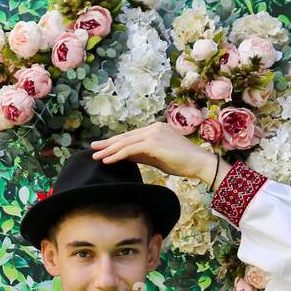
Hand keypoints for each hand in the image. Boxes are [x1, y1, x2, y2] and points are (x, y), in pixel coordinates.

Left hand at [91, 122, 220, 184]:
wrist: (198, 162)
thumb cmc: (181, 162)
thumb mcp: (157, 158)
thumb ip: (142, 154)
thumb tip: (124, 156)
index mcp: (155, 129)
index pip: (131, 136)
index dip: (115, 142)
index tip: (103, 147)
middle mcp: (153, 128)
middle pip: (125, 137)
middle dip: (108, 143)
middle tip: (93, 148)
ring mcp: (153, 133)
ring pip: (125, 142)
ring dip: (109, 150)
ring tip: (96, 156)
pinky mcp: (153, 143)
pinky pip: (130, 150)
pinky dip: (117, 155)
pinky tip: (107, 160)